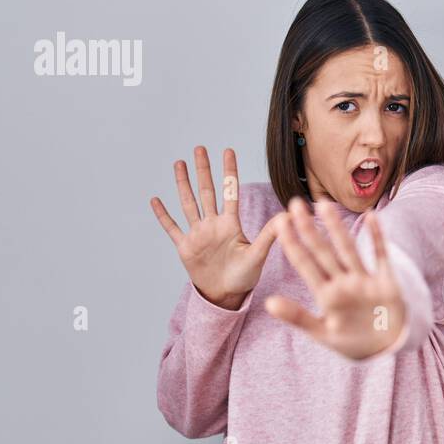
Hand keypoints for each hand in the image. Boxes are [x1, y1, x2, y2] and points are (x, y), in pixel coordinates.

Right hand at [150, 146, 280, 308]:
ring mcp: (198, 234)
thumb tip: (287, 216)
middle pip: (206, 191)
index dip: (228, 171)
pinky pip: (171, 228)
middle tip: (199, 148)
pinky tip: (155, 200)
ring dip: (183, 184)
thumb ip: (269, 235)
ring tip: (179, 163)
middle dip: (203, 170)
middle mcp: (213, 224)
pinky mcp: (185, 247)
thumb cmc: (245, 276)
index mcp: (230, 224)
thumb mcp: (258, 255)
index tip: (227, 150)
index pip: (230, 191)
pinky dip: (163, 215)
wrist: (226, 295)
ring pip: (188, 203)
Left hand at [264, 198, 406, 359]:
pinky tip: (371, 217)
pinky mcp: (386, 281)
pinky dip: (377, 237)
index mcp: (325, 294)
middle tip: (294, 204)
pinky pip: (380, 256)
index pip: (304, 264)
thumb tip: (268, 304)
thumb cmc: (354, 343)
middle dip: (309, 228)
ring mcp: (364, 280)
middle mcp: (343, 282)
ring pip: (348, 249)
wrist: (388, 348)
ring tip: (324, 205)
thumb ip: (297, 317)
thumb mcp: (323, 333)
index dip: (292, 243)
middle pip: (322, 251)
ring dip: (337, 228)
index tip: (279, 223)